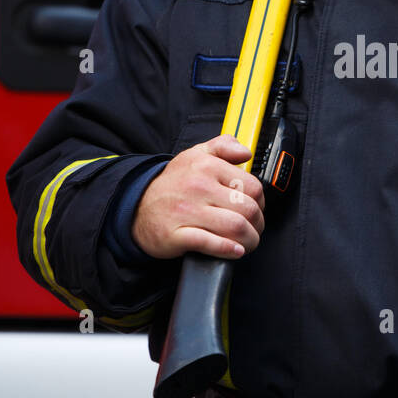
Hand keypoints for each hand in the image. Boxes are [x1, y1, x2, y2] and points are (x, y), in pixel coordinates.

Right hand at [132, 134, 265, 260]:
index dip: (261, 202)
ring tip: (247, 242)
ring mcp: (186, 211)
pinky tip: (235, 251)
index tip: (257, 209)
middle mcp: (197, 187)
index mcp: (206, 166)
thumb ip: (223, 146)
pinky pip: (211, 243)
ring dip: (249, 240)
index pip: (252, 186)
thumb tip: (245, 152)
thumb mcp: (195, 155)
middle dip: (258, 225)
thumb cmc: (172, 184)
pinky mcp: (175, 235)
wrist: (136, 206)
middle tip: (254, 229)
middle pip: (248, 209)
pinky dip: (228, 250)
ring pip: (235, 227)